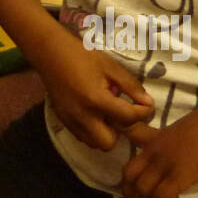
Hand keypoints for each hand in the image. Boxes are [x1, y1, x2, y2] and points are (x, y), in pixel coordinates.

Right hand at [40, 40, 154, 151]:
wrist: (50, 53)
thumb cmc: (82, 55)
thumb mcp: (110, 66)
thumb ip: (130, 86)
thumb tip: (147, 102)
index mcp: (96, 100)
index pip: (128, 118)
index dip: (143, 113)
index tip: (146, 105)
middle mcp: (82, 116)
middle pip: (109, 143)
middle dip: (120, 131)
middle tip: (122, 112)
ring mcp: (71, 120)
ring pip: (94, 144)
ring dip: (105, 133)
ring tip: (106, 113)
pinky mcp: (63, 121)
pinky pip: (82, 137)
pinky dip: (92, 131)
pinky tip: (93, 113)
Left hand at [120, 102, 197, 197]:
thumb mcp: (179, 128)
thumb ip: (170, 140)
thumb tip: (177, 151)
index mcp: (154, 139)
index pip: (129, 151)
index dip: (125, 167)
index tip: (127, 181)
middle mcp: (154, 152)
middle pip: (130, 175)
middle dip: (129, 192)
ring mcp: (165, 163)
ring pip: (143, 189)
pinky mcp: (179, 176)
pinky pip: (162, 196)